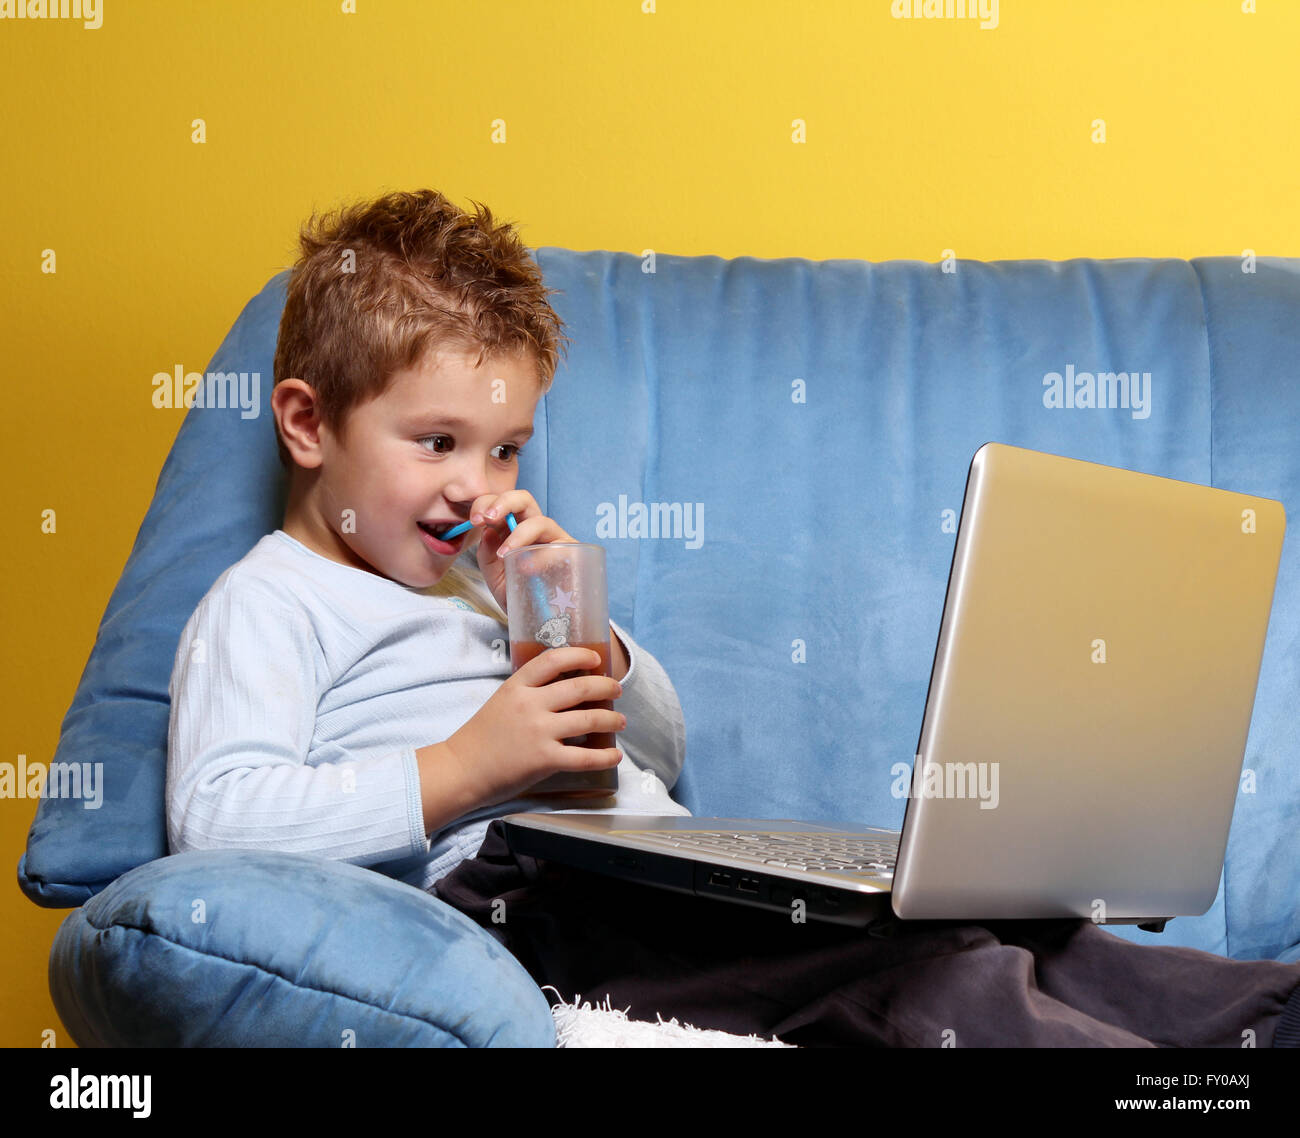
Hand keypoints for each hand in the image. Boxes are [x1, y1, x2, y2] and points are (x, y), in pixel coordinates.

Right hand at [442, 646, 624, 808]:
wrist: (460, 770)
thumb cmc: (480, 738)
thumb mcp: (501, 701)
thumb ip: (528, 692)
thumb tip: (565, 689)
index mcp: (517, 686)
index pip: (553, 660)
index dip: (579, 655)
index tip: (596, 659)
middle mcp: (530, 704)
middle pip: (579, 687)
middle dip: (605, 687)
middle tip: (616, 690)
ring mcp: (539, 731)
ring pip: (589, 719)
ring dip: (611, 719)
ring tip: (620, 721)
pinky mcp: (544, 759)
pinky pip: (585, 756)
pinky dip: (605, 756)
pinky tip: (615, 756)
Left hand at [468, 490, 578, 613]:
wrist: (536, 622)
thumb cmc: (516, 595)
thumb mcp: (494, 575)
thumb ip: (486, 554)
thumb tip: (488, 532)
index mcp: (513, 528)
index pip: (501, 504)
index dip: (486, 504)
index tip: (473, 521)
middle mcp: (535, 529)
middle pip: (524, 499)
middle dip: (504, 502)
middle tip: (488, 518)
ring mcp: (555, 540)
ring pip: (541, 521)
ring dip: (519, 534)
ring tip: (504, 554)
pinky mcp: (573, 554)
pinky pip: (558, 548)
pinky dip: (540, 556)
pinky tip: (527, 568)